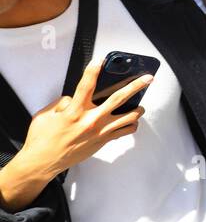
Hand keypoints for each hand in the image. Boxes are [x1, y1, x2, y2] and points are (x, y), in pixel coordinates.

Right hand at [13, 60, 148, 183]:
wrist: (44, 162)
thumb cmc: (43, 139)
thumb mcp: (46, 115)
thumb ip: (63, 103)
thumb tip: (74, 98)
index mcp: (74, 111)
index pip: (86, 85)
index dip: (93, 71)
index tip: (100, 60)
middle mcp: (90, 120)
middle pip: (118, 98)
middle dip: (135, 86)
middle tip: (147, 78)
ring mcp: (100, 132)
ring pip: (129, 117)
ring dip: (137, 109)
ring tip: (140, 105)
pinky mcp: (103, 141)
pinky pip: (125, 131)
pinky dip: (131, 125)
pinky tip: (131, 121)